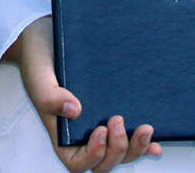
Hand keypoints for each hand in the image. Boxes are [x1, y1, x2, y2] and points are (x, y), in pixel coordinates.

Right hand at [14, 16, 160, 170]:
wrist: (47, 35)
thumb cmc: (39, 58)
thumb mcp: (39, 75)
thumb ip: (49, 96)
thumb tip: (75, 112)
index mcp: (61, 131)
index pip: (76, 162)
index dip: (92, 155)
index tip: (101, 131)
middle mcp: (82, 132)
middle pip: (103, 162)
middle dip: (116, 150)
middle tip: (119, 120)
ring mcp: (100, 123)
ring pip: (119, 153)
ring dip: (135, 148)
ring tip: (145, 129)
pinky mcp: (113, 109)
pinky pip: (131, 136)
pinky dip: (145, 145)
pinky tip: (155, 143)